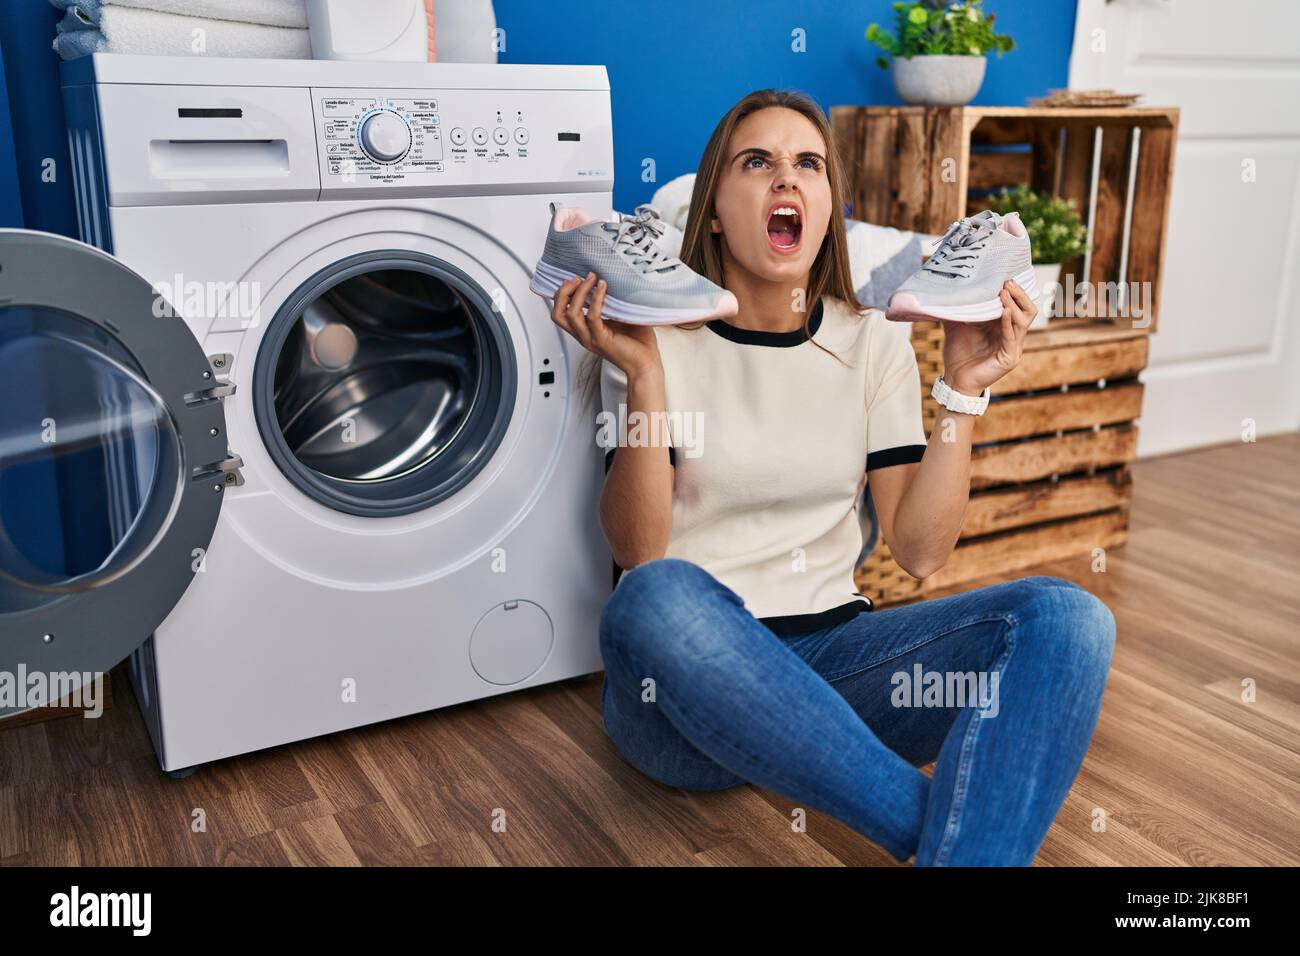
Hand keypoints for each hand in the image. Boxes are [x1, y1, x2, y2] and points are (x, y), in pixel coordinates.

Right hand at [548, 271, 660, 377]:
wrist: (646, 364)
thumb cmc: (638, 343)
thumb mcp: (620, 316)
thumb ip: (611, 302)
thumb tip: (613, 280)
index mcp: (585, 330)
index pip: (561, 313)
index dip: (562, 295)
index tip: (575, 279)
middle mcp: (584, 335)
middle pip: (558, 314)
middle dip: (563, 293)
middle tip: (576, 279)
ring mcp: (591, 338)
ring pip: (571, 314)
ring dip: (578, 292)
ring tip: (590, 279)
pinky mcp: (602, 340)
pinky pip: (592, 316)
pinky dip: (596, 298)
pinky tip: (602, 287)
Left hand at [940, 278, 1037, 393]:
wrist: (954, 380)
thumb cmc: (959, 354)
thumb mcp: (957, 326)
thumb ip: (958, 309)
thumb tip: (946, 290)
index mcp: (1004, 328)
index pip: (1020, 306)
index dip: (1015, 291)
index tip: (1005, 275)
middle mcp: (1013, 337)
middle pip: (1028, 311)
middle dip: (1020, 295)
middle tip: (1008, 281)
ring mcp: (1013, 348)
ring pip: (1024, 321)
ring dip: (1014, 305)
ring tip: (1004, 292)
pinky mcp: (1009, 358)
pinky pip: (1012, 337)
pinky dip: (1008, 322)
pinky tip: (1003, 310)